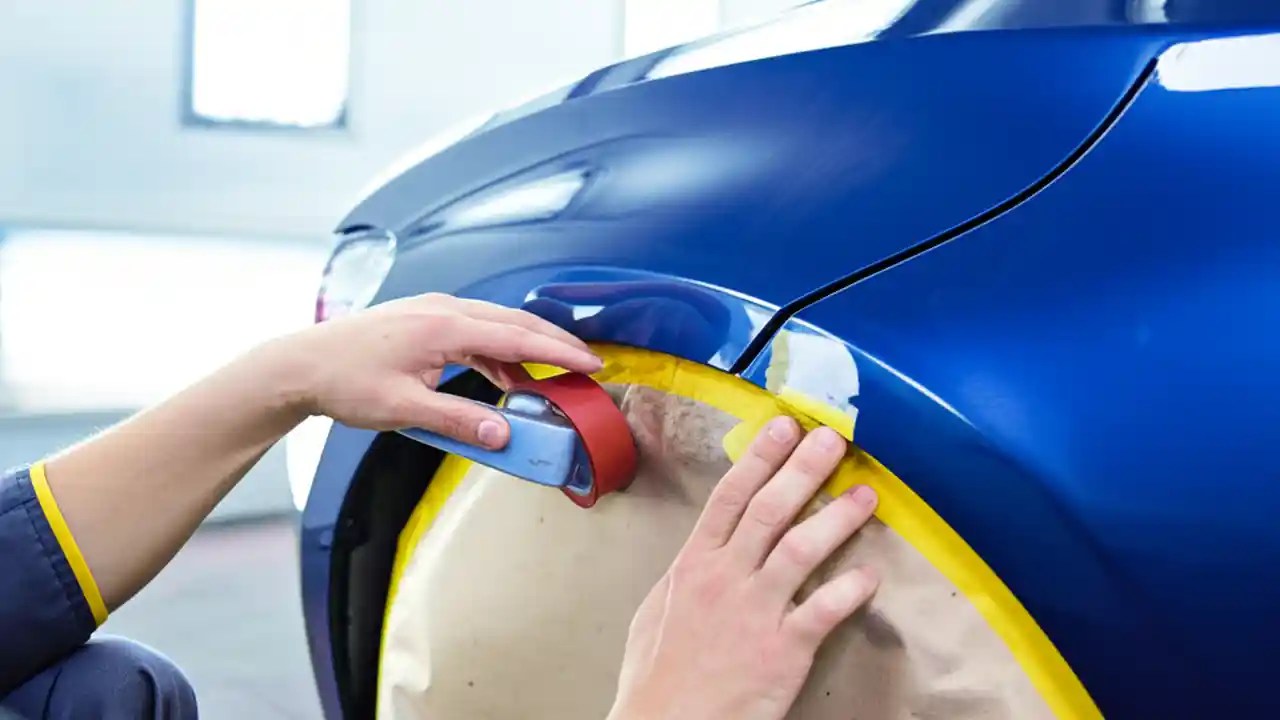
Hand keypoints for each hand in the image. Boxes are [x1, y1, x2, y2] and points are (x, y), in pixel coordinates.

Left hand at [273, 293, 601, 447]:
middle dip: (555, 344)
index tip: (591, 365)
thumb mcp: (404, 410)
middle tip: (587, 365)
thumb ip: (459, 421)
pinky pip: (475, 330)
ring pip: (496, 324)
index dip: (559, 353)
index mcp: (444, 327)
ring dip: (526, 349)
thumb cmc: (345, 382)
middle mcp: (443, 309)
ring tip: (549, 379)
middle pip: (515, 322)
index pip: (518, 337)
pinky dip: (497, 351)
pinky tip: (504, 376)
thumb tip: (503, 435)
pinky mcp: (424, 318)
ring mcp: (433, 310)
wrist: (300, 364)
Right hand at [608, 420, 878, 719]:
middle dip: (804, 469)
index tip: (783, 426)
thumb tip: (704, 548)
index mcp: (693, 564)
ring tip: (866, 495)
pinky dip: (849, 590)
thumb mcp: (658, 610)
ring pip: (801, 550)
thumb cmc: (657, 674)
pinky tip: (870, 574)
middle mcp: (725, 578)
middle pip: (770, 510)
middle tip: (833, 439)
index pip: (730, 497)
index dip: (760, 458)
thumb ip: (686, 573)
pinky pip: (823, 610)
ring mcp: (756, 612)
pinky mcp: (783, 650)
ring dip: (837, 518)